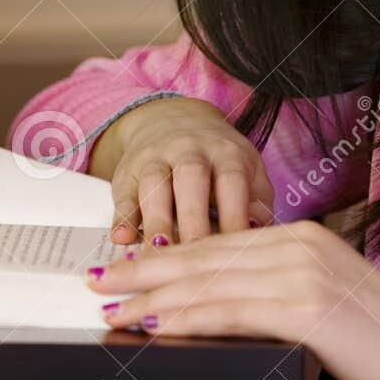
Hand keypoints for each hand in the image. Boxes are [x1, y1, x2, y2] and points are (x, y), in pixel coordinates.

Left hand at [85, 219, 379, 379]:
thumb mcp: (324, 307)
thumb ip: (279, 299)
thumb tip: (227, 315)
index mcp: (299, 238)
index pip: (215, 247)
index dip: (164, 258)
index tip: (123, 268)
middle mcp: (296, 244)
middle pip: (202, 257)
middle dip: (142, 270)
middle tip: (96, 281)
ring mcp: (301, 273)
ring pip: (208, 282)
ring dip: (151, 296)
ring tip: (111, 308)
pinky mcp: (307, 308)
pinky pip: (230, 312)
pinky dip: (186, 318)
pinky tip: (155, 326)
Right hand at [92, 96, 275, 245]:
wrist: (172, 120)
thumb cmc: (220, 163)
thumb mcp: (248, 173)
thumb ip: (257, 203)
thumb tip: (258, 234)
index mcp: (226, 152)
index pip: (231, 181)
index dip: (234, 215)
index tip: (237, 252)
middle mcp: (189, 150)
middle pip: (191, 179)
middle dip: (192, 219)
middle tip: (196, 258)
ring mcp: (155, 158)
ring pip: (154, 185)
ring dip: (156, 221)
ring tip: (158, 254)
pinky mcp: (127, 172)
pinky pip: (123, 194)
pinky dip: (122, 217)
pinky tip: (121, 239)